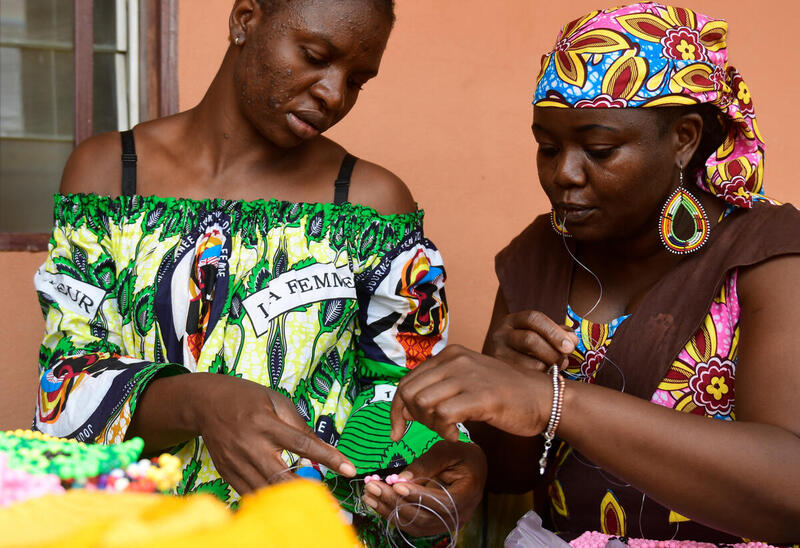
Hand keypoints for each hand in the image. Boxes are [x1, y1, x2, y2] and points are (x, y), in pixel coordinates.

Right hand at [193, 374, 355, 494]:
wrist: (206, 402)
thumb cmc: (247, 398)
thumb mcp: (277, 401)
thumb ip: (299, 426)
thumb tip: (320, 449)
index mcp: (266, 422)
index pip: (303, 444)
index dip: (328, 458)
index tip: (349, 469)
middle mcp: (250, 444)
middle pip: (282, 476)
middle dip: (308, 490)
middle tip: (330, 500)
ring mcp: (236, 461)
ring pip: (267, 490)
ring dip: (290, 499)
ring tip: (311, 504)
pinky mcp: (227, 472)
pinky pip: (250, 493)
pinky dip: (269, 499)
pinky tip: (283, 501)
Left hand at [361, 440, 485, 537]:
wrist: (472, 467)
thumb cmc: (462, 455)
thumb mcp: (448, 450)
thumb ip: (427, 463)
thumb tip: (401, 478)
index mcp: (468, 494)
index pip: (441, 502)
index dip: (418, 495)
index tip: (396, 485)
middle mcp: (460, 514)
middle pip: (425, 517)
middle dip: (396, 502)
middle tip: (374, 486)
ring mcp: (447, 522)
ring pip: (415, 524)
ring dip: (390, 510)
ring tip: (370, 494)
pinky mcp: (435, 523)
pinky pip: (412, 524)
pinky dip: (393, 514)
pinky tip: (377, 501)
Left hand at [390, 345, 552, 441]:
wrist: (544, 398)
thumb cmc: (506, 395)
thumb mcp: (467, 381)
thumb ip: (439, 388)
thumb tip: (405, 408)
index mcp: (449, 355)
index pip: (406, 381)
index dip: (397, 410)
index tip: (397, 432)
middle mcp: (455, 360)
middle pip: (409, 393)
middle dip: (412, 419)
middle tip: (432, 430)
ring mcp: (468, 376)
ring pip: (423, 404)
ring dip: (430, 425)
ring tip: (448, 430)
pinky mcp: (480, 396)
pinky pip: (444, 416)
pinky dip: (445, 431)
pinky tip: (457, 434)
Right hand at [485, 310, 576, 370]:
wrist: (498, 368)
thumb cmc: (528, 347)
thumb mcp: (540, 334)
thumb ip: (558, 333)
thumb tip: (572, 340)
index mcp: (513, 320)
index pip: (533, 318)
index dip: (554, 331)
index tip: (571, 346)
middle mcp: (501, 334)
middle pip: (529, 339)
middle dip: (553, 351)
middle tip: (566, 360)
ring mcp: (497, 355)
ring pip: (527, 363)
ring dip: (548, 367)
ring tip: (557, 368)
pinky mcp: (500, 374)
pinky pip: (524, 378)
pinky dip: (540, 378)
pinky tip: (546, 376)